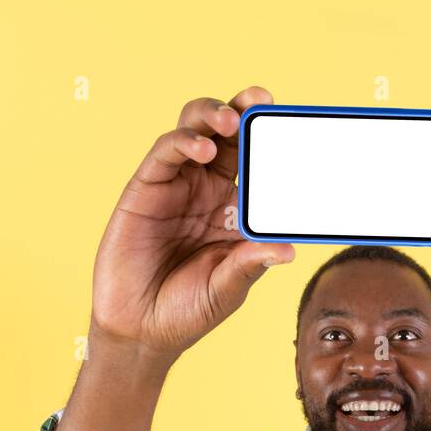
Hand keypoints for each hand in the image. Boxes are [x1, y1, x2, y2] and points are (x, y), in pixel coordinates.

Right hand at [89, 86, 294, 364]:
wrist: (141, 330)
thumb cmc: (187, 310)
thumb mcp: (228, 288)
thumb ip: (251, 263)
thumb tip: (289, 250)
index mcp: (233, 211)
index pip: (255, 163)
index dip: (269, 141)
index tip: (289, 123)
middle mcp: (206, 191)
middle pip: (227, 135)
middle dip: (244, 111)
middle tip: (260, 101)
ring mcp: (176, 186)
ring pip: (195, 130)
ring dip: (214, 116)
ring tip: (231, 120)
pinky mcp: (146, 189)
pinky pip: (166, 153)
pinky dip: (184, 142)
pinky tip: (202, 148)